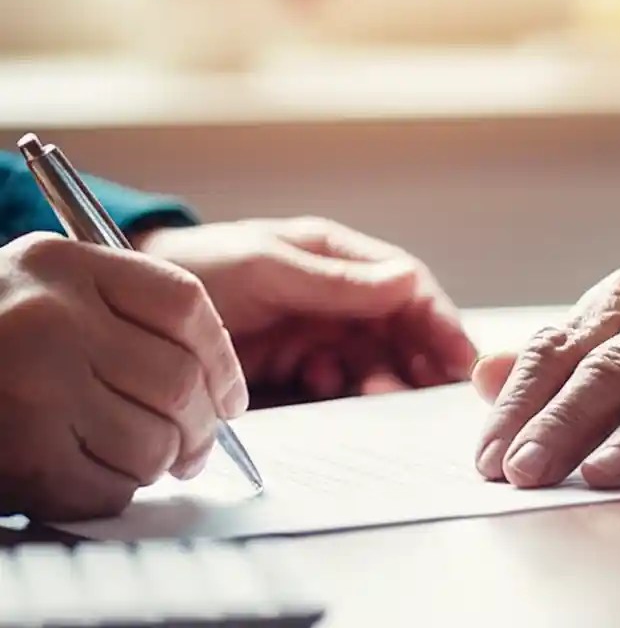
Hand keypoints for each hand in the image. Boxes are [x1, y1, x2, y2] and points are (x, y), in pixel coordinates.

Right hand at [0, 233, 245, 519]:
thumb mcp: (40, 289)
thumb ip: (120, 314)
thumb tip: (216, 385)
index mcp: (63, 263)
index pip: (185, 304)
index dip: (222, 358)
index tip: (230, 394)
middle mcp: (51, 317)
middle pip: (180, 381)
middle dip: (203, 426)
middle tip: (199, 446)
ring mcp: (33, 384)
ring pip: (153, 441)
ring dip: (161, 463)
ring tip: (147, 460)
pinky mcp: (21, 450)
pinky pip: (106, 486)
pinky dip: (115, 492)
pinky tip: (94, 477)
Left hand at [136, 217, 474, 399]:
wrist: (130, 309)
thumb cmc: (193, 267)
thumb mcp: (265, 267)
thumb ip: (334, 280)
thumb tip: (407, 281)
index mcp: (335, 255)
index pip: (405, 284)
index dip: (438, 318)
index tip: (458, 355)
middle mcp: (334, 293)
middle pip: (400, 328)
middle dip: (420, 357)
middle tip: (430, 390)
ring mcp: (316, 332)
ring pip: (375, 360)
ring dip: (385, 379)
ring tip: (380, 397)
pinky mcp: (296, 367)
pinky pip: (339, 384)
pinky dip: (345, 391)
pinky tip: (328, 388)